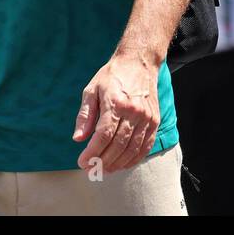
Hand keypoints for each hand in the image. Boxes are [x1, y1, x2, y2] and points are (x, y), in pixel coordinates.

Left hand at [73, 52, 160, 173]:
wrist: (138, 64)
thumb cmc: (111, 77)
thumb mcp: (91, 90)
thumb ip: (85, 115)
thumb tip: (78, 138)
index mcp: (115, 103)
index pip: (103, 135)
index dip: (92, 152)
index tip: (82, 162)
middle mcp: (133, 112)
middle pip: (118, 145)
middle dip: (103, 161)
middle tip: (91, 170)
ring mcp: (147, 118)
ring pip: (133, 149)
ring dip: (118, 164)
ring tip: (104, 170)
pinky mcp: (154, 122)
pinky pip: (145, 146)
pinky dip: (134, 159)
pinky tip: (122, 165)